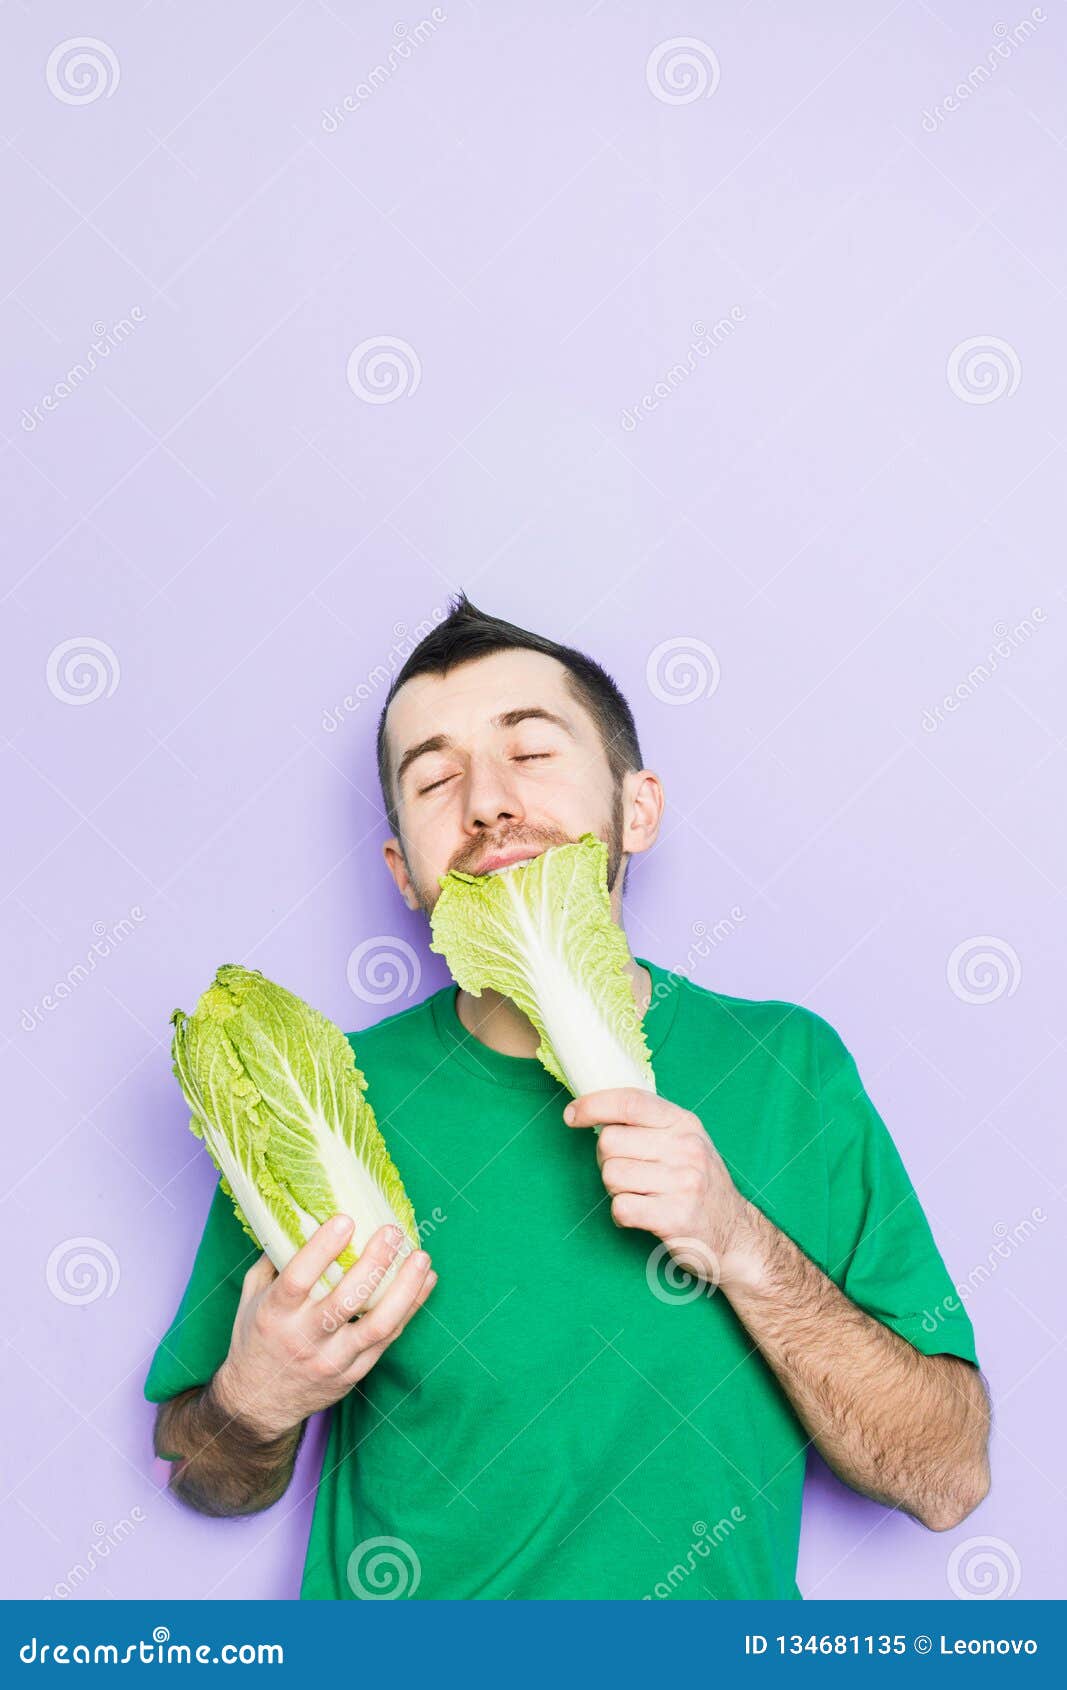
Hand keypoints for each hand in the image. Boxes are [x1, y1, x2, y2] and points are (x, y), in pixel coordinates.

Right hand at [212, 1216, 435, 1440]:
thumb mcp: (251, 1297)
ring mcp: (331, 1360)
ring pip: (377, 1325)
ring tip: (421, 1258)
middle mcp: (303, 1338)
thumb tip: (301, 1216)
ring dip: (405, 1289)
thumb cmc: (256, 1338)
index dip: (323, 1248)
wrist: (257, 1403)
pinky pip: (388, 1339)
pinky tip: (424, 1282)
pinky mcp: (353, 1374)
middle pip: (345, 1300)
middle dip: (375, 1263)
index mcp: (274, 1314)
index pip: (298, 1279)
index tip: (346, 1219)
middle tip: (393, 1232)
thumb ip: (274, 1259)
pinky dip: (410, 1308)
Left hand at [564, 1088, 753, 1288]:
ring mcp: (683, 1182)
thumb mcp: (686, 1143)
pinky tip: (641, 1215)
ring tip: (639, 1195)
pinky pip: (621, 1208)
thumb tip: (597, 1110)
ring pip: (611, 1176)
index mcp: (684, 1123)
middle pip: (610, 1142)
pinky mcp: (675, 1217)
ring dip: (615, 1190)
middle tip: (627, 1174)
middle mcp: (686, 1148)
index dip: (593, 1105)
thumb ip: (649, 1125)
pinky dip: (622, 1215)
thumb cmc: (701, 1186)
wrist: (736, 1236)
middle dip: (606, 1160)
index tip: (571, 1115)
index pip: (629, 1102)